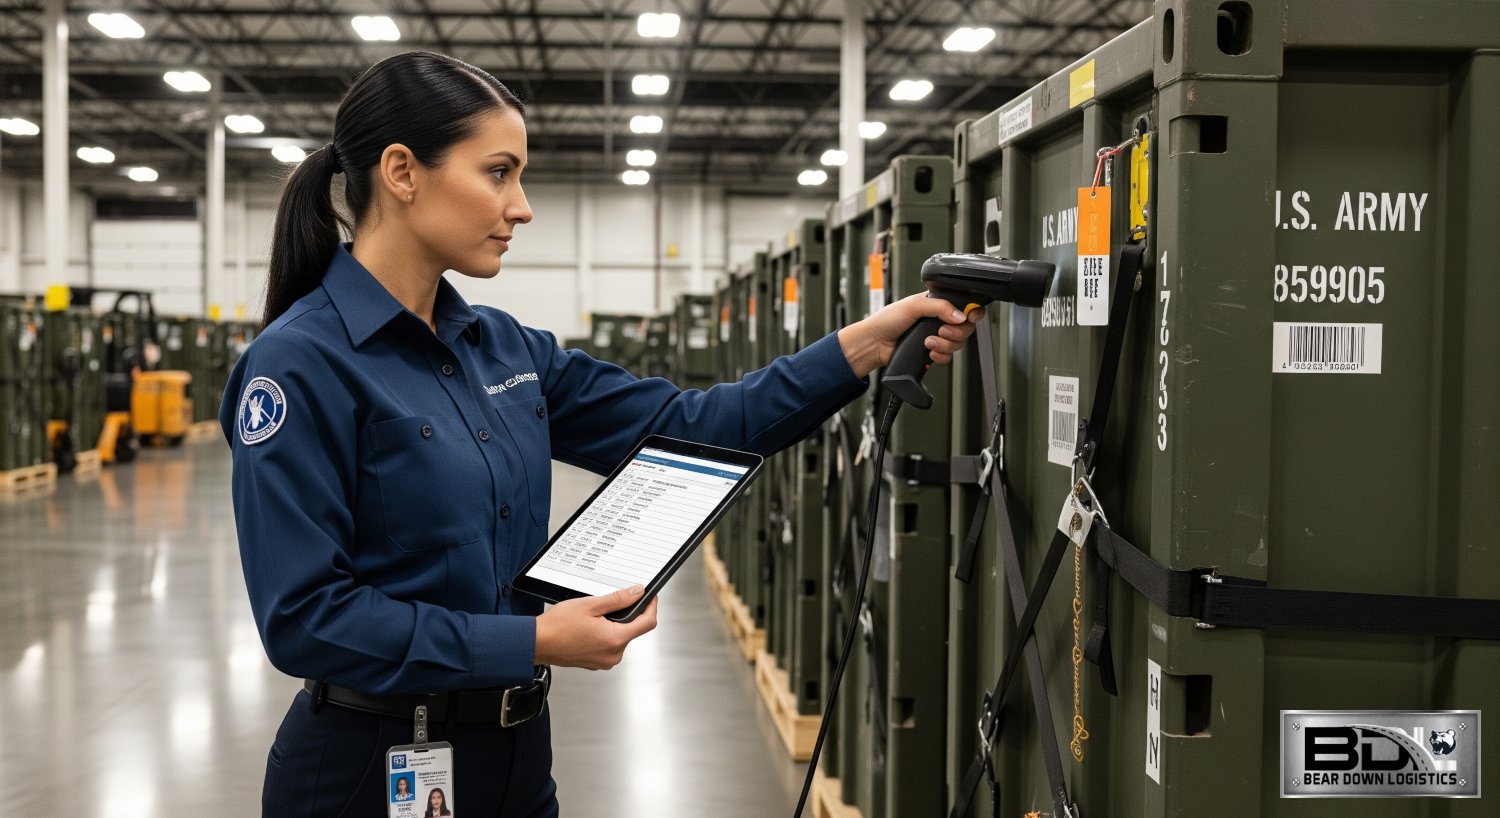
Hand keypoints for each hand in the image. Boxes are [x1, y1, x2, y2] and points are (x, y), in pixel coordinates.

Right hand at [533, 585, 658, 669]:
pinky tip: (590, 626)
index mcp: (615, 640)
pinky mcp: (596, 662)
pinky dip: (605, 633)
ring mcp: (605, 661)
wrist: (537, 643)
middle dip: (628, 614)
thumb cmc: (558, 626)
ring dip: (614, 624)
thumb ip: (618, 599)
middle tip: (613, 601)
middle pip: (633, 630)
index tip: (650, 596)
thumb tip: (637, 592)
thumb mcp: (591, 605)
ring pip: (620, 637)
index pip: (647, 622)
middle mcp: (613, 655)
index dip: (651, 606)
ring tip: (595, 615)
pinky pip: (609, 645)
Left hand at [836, 292, 985, 378]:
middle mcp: (939, 320)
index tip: (969, 317)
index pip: (963, 305)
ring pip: (958, 343)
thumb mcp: (914, 305)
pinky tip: (929, 352)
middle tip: (941, 331)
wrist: (875, 344)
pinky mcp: (933, 352)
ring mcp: (937, 337)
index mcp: (936, 304)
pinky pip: (948, 357)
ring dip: (945, 344)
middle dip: (956, 332)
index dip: (971, 312)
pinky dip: (940, 356)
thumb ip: (939, 306)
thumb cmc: (887, 320)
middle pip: (965, 327)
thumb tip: (960, 315)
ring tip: (928, 342)